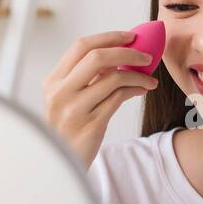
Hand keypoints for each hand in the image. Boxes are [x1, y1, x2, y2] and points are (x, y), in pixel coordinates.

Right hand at [43, 30, 158, 168]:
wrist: (60, 167)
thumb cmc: (69, 130)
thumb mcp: (67, 100)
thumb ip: (86, 78)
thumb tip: (119, 56)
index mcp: (53, 81)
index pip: (81, 46)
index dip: (109, 37)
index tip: (130, 36)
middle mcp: (60, 92)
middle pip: (97, 57)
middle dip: (127, 52)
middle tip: (146, 56)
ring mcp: (75, 109)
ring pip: (114, 78)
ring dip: (138, 75)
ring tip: (149, 79)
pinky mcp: (91, 124)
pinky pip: (119, 98)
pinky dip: (136, 89)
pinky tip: (143, 90)